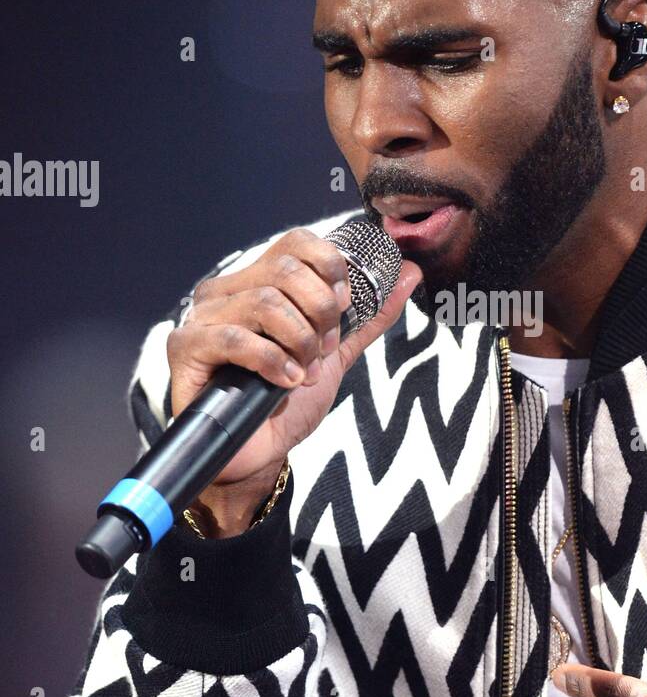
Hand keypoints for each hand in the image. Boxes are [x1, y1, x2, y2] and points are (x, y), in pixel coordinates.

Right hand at [167, 227, 421, 531]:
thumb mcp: (337, 352)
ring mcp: (202, 316)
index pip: (297, 242)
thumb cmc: (288, 401)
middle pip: (286, 270)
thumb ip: (369, 314)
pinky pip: (236, 338)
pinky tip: (285, 384)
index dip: (331, 270)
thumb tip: (410, 273)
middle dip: (321, 314)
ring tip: (304, 372)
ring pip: (265, 303)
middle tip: (324, 350)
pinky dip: (273, 362)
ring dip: (300, 343)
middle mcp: (227, 290)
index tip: (344, 308)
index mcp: (259, 281)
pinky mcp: (186, 347)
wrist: (259, 454)